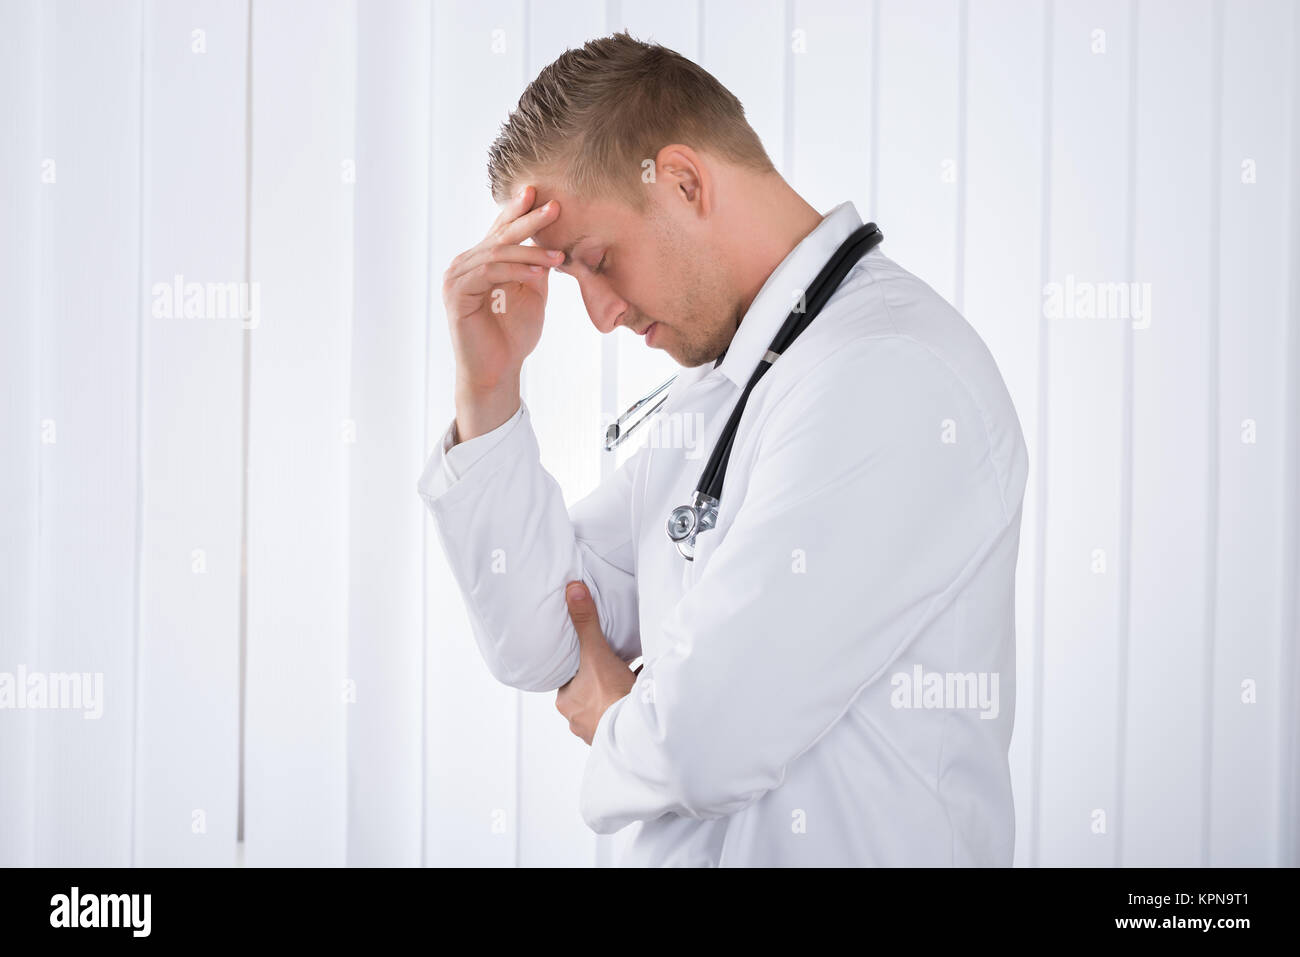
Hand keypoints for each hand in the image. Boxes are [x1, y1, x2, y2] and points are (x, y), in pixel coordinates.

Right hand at [442, 185, 562, 394]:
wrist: (498, 371)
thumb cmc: (513, 336)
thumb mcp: (531, 292)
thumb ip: (536, 265)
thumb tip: (553, 238)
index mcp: (479, 262)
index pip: (500, 230)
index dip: (517, 211)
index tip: (537, 191)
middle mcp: (463, 264)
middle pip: (499, 236)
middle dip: (528, 221)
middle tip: (555, 208)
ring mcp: (456, 278)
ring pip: (497, 254)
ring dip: (531, 253)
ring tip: (559, 257)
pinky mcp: (456, 293)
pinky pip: (489, 272)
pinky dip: (516, 270)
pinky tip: (539, 273)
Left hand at [556, 581, 636, 745]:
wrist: (636, 732)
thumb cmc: (611, 696)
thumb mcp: (596, 652)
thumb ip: (586, 622)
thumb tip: (573, 590)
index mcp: (566, 701)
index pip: (567, 678)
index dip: (578, 666)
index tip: (589, 656)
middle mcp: (577, 719)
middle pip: (587, 690)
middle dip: (599, 679)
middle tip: (612, 665)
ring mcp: (597, 730)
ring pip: (604, 704)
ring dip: (615, 692)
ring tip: (628, 678)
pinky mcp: (618, 736)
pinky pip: (622, 714)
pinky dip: (629, 703)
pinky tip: (641, 692)